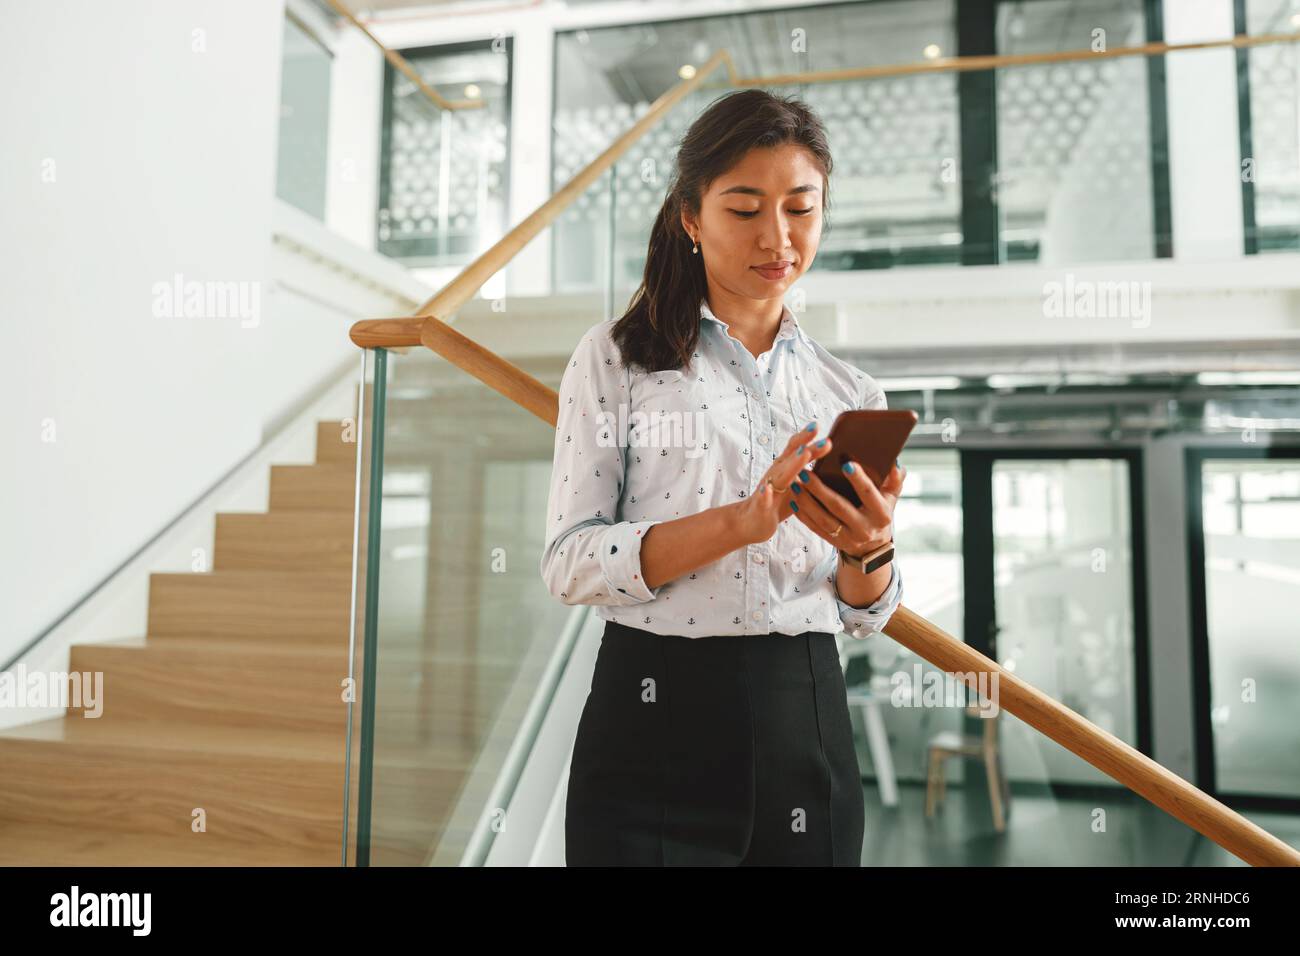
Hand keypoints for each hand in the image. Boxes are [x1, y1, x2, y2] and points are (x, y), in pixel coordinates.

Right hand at [731, 423, 833, 545]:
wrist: (750, 521)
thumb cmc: (777, 501)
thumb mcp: (796, 485)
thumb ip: (811, 473)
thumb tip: (833, 466)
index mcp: (785, 467)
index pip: (796, 448)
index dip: (806, 437)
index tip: (818, 425)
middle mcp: (776, 474)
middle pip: (791, 457)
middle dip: (807, 447)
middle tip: (825, 440)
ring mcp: (767, 489)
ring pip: (780, 476)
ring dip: (791, 465)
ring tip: (803, 454)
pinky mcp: (760, 507)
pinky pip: (762, 500)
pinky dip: (764, 495)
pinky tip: (766, 490)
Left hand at [789, 457, 905, 559]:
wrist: (872, 546)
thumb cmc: (880, 511)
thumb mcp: (891, 497)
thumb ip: (894, 479)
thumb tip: (894, 463)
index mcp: (881, 514)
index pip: (869, 495)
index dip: (859, 480)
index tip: (846, 464)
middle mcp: (864, 528)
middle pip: (839, 507)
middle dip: (820, 489)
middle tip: (805, 472)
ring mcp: (848, 537)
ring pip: (823, 519)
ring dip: (806, 501)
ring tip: (795, 484)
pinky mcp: (833, 542)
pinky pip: (815, 528)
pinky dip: (803, 514)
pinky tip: (793, 500)